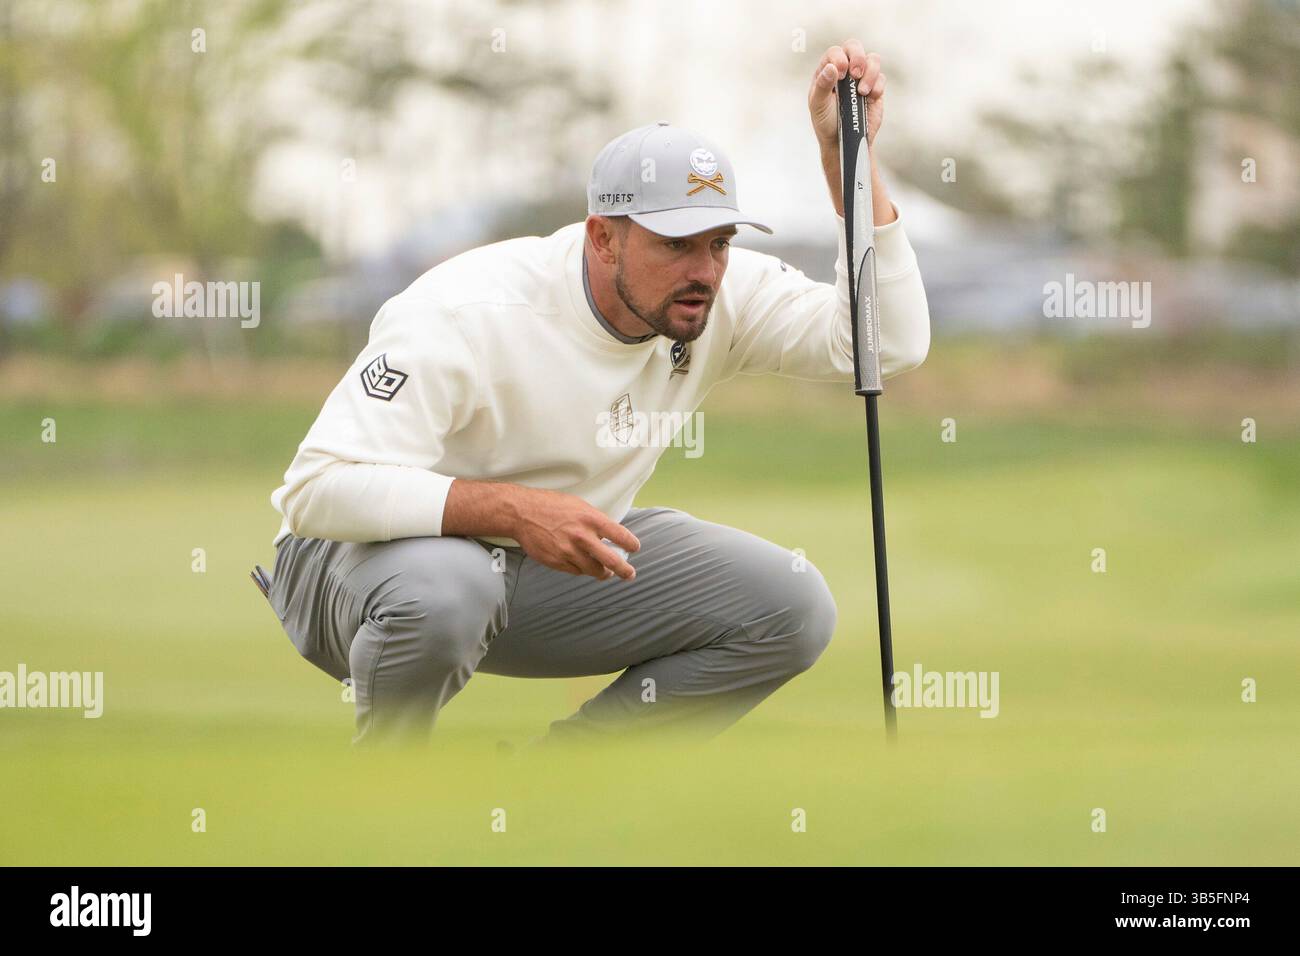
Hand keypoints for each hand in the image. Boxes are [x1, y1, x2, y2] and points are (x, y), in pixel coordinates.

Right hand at [509, 487, 640, 581]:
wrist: (522, 514)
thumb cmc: (551, 506)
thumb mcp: (579, 505)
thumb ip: (595, 520)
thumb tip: (611, 534)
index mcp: (591, 519)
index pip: (621, 535)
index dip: (631, 544)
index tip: (634, 548)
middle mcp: (582, 537)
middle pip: (612, 561)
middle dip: (625, 571)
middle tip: (629, 574)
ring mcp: (569, 552)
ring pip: (594, 571)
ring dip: (603, 573)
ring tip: (606, 572)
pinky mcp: (557, 562)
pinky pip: (576, 572)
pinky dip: (582, 569)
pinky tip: (582, 564)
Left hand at [808, 40, 884, 149]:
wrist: (842, 141)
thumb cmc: (825, 121)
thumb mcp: (818, 105)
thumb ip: (822, 86)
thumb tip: (832, 67)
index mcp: (827, 70)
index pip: (835, 52)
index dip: (839, 58)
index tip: (840, 74)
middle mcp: (845, 70)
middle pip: (854, 47)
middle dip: (857, 57)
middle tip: (855, 74)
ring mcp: (861, 78)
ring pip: (873, 59)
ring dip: (870, 72)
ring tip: (862, 92)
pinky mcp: (875, 88)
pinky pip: (881, 78)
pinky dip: (877, 86)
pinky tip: (870, 97)